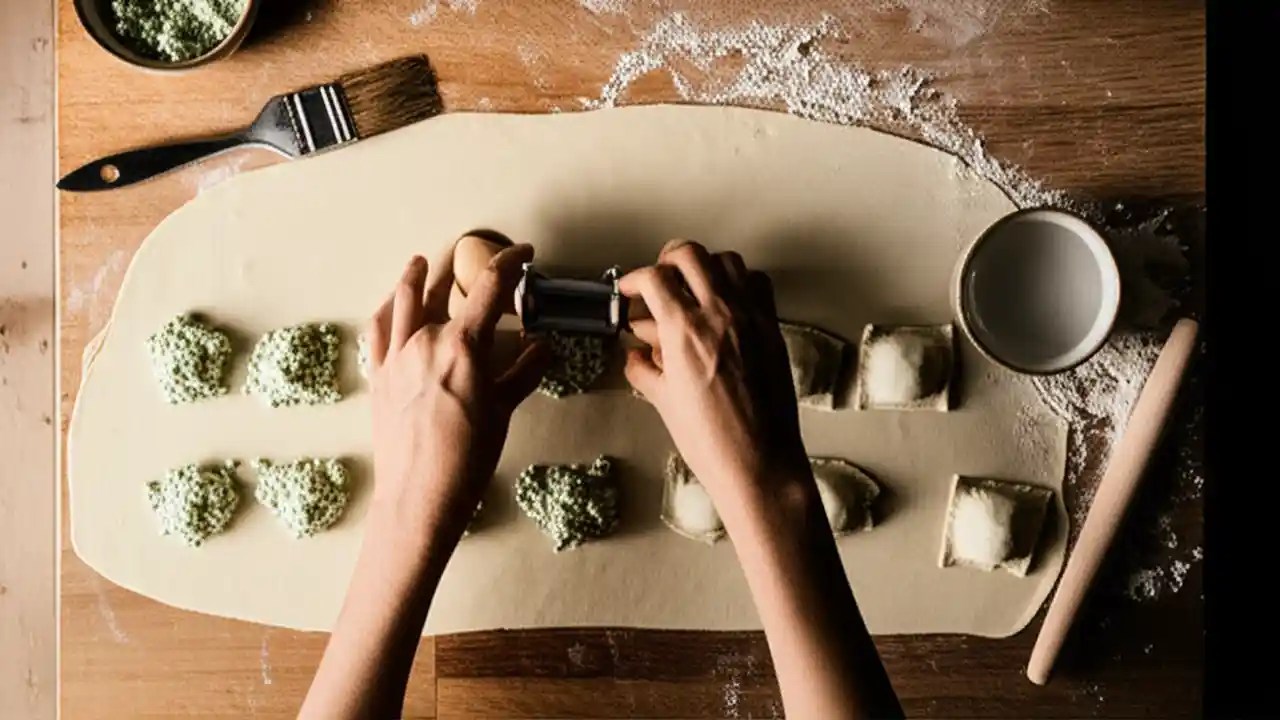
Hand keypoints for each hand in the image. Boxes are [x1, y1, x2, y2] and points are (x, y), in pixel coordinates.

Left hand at [365, 246, 548, 540]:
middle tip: (479, 262)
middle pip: (443, 288)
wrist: (419, 495)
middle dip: (464, 269)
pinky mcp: (379, 376)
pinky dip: (385, 310)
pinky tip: (389, 304)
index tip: (522, 253)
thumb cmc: (466, 458)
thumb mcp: (504, 410)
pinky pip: (377, 331)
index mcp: (463, 345)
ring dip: (415, 276)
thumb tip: (542, 348)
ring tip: (421, 262)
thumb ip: (524, 372)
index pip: (491, 287)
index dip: (510, 262)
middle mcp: (425, 341)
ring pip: (402, 300)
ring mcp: (397, 356)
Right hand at [621, 240, 810, 519]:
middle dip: (666, 260)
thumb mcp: (664, 401)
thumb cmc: (711, 441)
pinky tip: (725, 303)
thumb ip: (644, 369)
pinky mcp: (772, 328)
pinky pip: (756, 283)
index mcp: (685, 331)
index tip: (629, 291)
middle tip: (657, 280)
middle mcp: (719, 314)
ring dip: (703, 266)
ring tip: (690, 288)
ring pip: (726, 260)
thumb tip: (635, 354)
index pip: (653, 278)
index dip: (633, 280)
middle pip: (689, 254)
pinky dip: (738, 281)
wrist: (759, 462)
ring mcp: (750, 317)